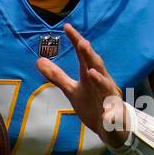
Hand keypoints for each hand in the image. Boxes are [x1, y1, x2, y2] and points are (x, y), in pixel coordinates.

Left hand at [37, 23, 128, 149]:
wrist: (112, 127)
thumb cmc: (93, 104)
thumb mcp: (72, 90)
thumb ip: (57, 76)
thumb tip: (39, 61)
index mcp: (90, 75)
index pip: (83, 55)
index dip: (76, 41)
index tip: (67, 27)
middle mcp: (102, 82)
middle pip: (96, 65)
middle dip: (89, 55)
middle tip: (82, 43)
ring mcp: (109, 97)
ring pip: (105, 86)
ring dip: (99, 80)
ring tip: (91, 72)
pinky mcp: (114, 114)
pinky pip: (113, 112)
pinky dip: (111, 113)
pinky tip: (108, 115)